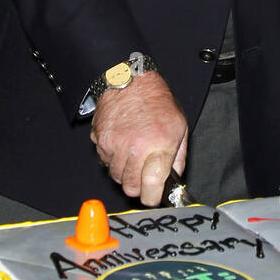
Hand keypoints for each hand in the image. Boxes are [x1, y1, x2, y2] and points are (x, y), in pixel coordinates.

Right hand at [91, 72, 187, 204]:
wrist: (131, 82)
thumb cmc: (157, 103)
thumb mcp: (179, 128)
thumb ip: (178, 159)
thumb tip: (174, 182)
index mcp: (159, 146)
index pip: (152, 186)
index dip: (152, 197)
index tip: (153, 197)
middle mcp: (135, 148)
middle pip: (131, 187)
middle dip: (138, 188)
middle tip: (144, 178)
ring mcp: (115, 145)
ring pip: (116, 177)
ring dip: (125, 173)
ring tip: (134, 156)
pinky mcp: (100, 140)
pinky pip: (105, 162)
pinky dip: (112, 159)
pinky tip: (122, 145)